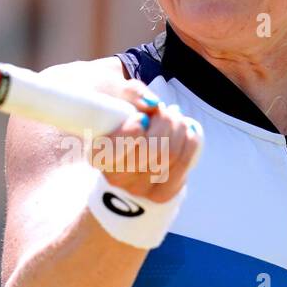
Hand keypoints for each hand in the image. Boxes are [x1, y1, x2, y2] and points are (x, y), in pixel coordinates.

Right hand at [92, 80, 201, 203]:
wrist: (131, 143)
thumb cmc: (119, 114)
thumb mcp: (116, 95)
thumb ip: (130, 93)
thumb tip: (153, 104)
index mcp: (97, 155)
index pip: (110, 151)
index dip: (130, 133)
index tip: (141, 118)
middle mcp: (115, 178)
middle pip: (150, 149)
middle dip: (164, 121)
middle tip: (163, 110)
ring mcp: (140, 189)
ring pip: (170, 155)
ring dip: (179, 128)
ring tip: (174, 117)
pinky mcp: (162, 193)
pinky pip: (184, 164)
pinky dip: (190, 141)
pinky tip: (185, 131)